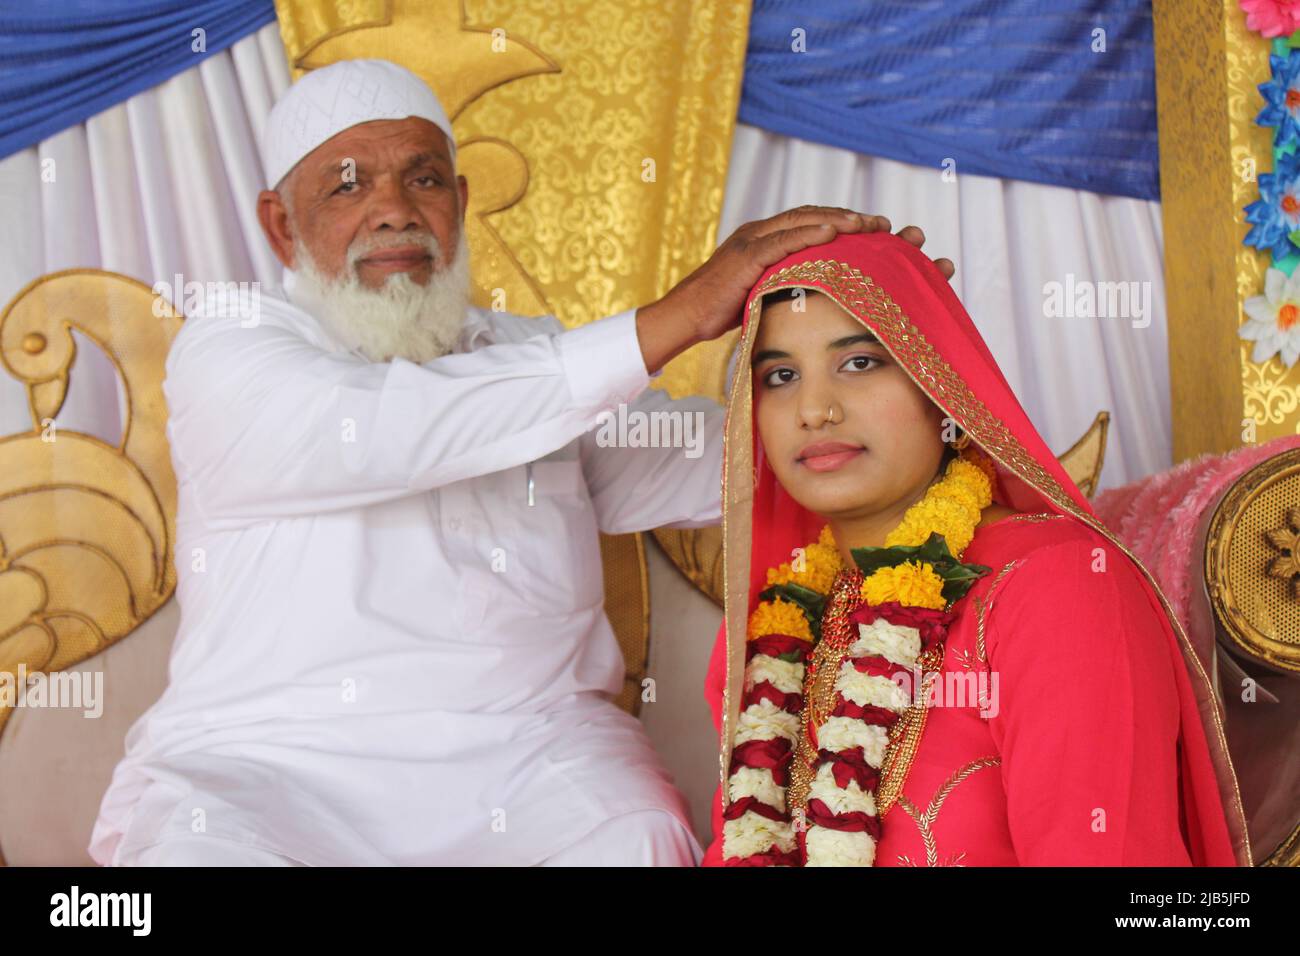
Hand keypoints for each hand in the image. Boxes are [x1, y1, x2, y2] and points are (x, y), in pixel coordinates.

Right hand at [634, 207, 951, 374]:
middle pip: (813, 216)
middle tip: (884, 223)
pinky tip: (834, 232)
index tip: (875, 229)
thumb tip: (814, 298)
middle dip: (850, 218)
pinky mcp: (745, 256)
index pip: (811, 223)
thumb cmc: (719, 310)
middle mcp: (760, 232)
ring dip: (838, 220)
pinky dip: (809, 233)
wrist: (684, 316)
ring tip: (868, 223)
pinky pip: (782, 240)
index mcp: (765, 239)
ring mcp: (752, 241)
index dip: (844, 223)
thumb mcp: (760, 294)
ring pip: (801, 221)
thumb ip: (784, 286)